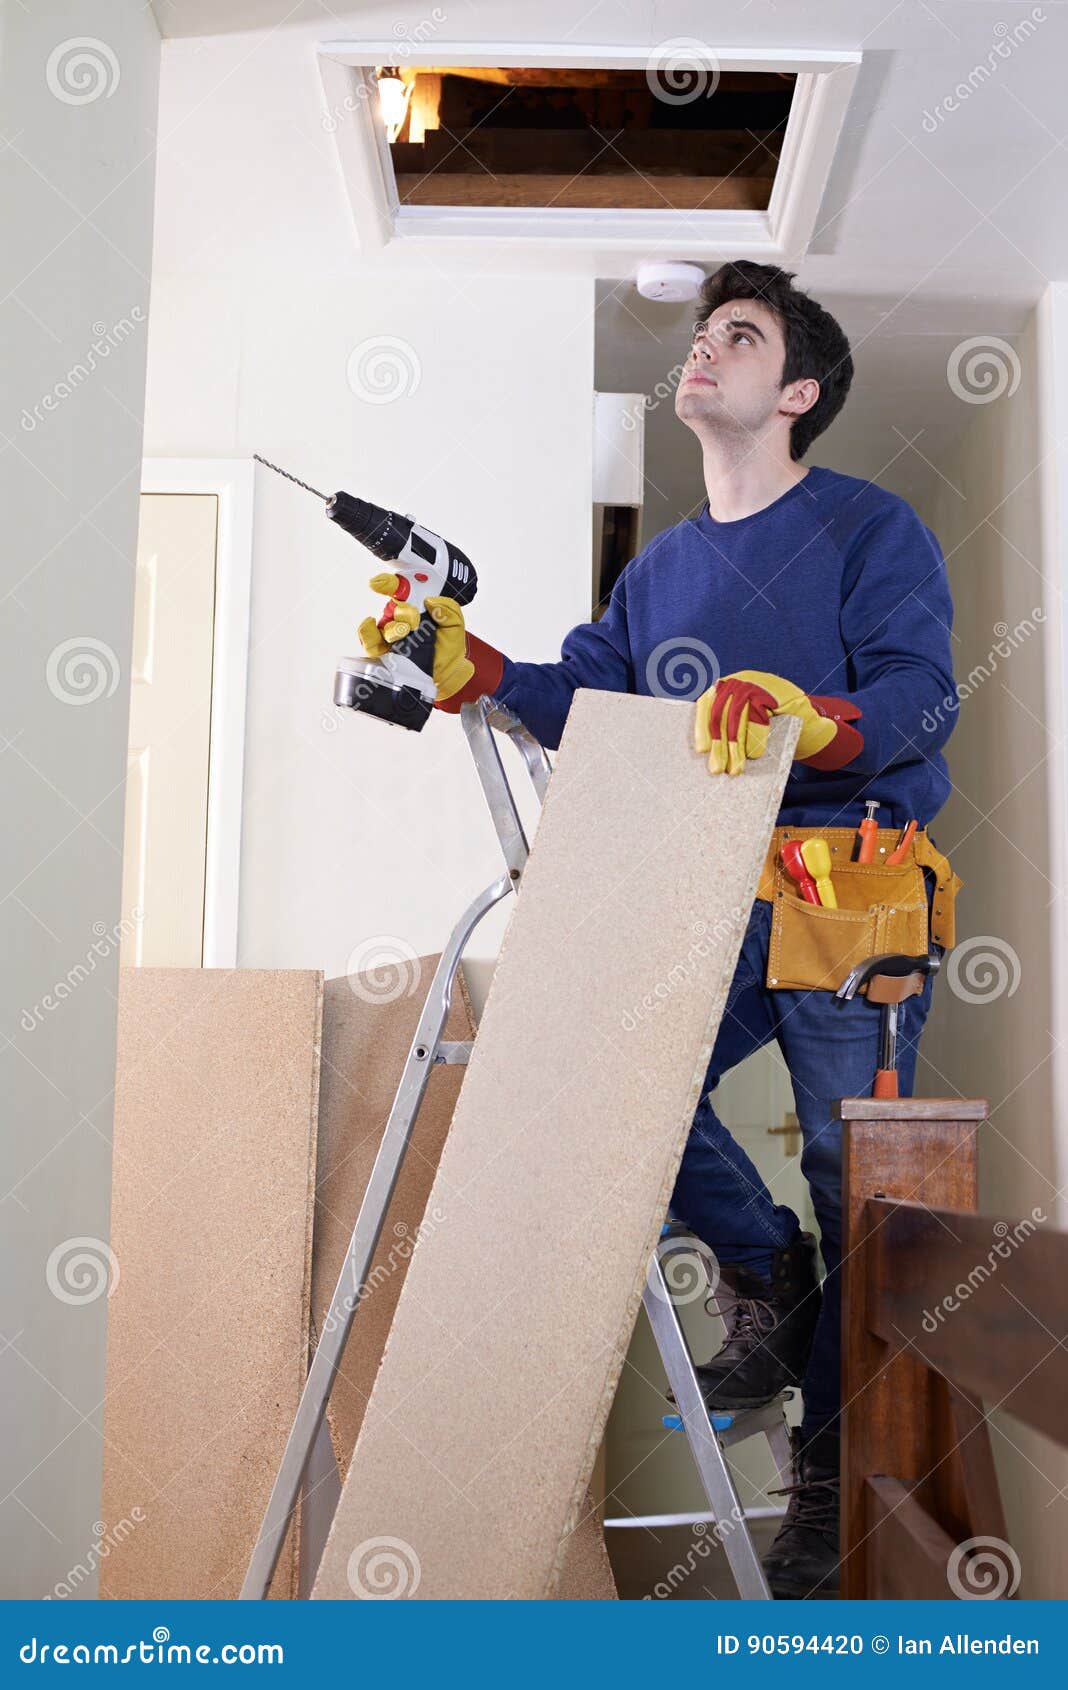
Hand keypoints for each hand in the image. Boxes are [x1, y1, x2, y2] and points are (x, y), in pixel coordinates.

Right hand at [357, 575, 474, 701]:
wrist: (445, 675)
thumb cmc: (448, 649)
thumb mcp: (455, 627)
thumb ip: (449, 611)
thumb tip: (431, 601)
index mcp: (416, 607)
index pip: (399, 590)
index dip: (389, 583)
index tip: (381, 583)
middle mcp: (400, 618)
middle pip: (391, 608)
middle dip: (401, 611)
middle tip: (414, 620)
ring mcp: (390, 634)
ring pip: (383, 625)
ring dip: (392, 628)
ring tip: (404, 633)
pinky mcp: (382, 651)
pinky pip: (369, 641)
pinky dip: (366, 633)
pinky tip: (371, 627)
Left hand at [695, 669, 862, 774]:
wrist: (800, 711)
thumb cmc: (766, 719)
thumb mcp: (743, 717)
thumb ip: (726, 724)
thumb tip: (705, 752)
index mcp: (724, 687)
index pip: (706, 706)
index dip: (701, 729)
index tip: (701, 751)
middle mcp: (735, 681)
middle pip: (721, 716)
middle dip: (719, 746)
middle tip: (717, 769)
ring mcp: (753, 684)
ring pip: (738, 719)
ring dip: (736, 749)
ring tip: (735, 769)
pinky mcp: (770, 691)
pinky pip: (758, 717)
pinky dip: (755, 739)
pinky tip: (753, 755)